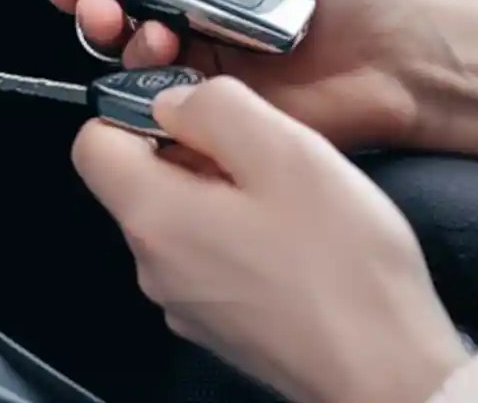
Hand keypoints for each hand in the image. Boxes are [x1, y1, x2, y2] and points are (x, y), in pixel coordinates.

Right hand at [35, 0, 452, 148]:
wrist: (388, 55)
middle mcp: (173, 9)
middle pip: (94, 2)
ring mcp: (182, 61)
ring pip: (115, 52)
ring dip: (113, 37)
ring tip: (149, 30)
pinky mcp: (195, 107)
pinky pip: (147, 99)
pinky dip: (141, 84)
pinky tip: (167, 66)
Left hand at [72, 78, 469, 402]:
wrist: (386, 374)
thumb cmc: (341, 267)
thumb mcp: (284, 151)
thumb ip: (215, 108)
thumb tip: (173, 102)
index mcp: (152, 216)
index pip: (91, 144)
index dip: (133, 112)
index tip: (193, 112)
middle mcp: (151, 264)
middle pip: (139, 180)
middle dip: (193, 153)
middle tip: (262, 155)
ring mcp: (181, 300)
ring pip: (179, 218)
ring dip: (223, 194)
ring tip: (289, 201)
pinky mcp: (217, 323)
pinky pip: (209, 257)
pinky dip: (240, 236)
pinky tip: (295, 241)